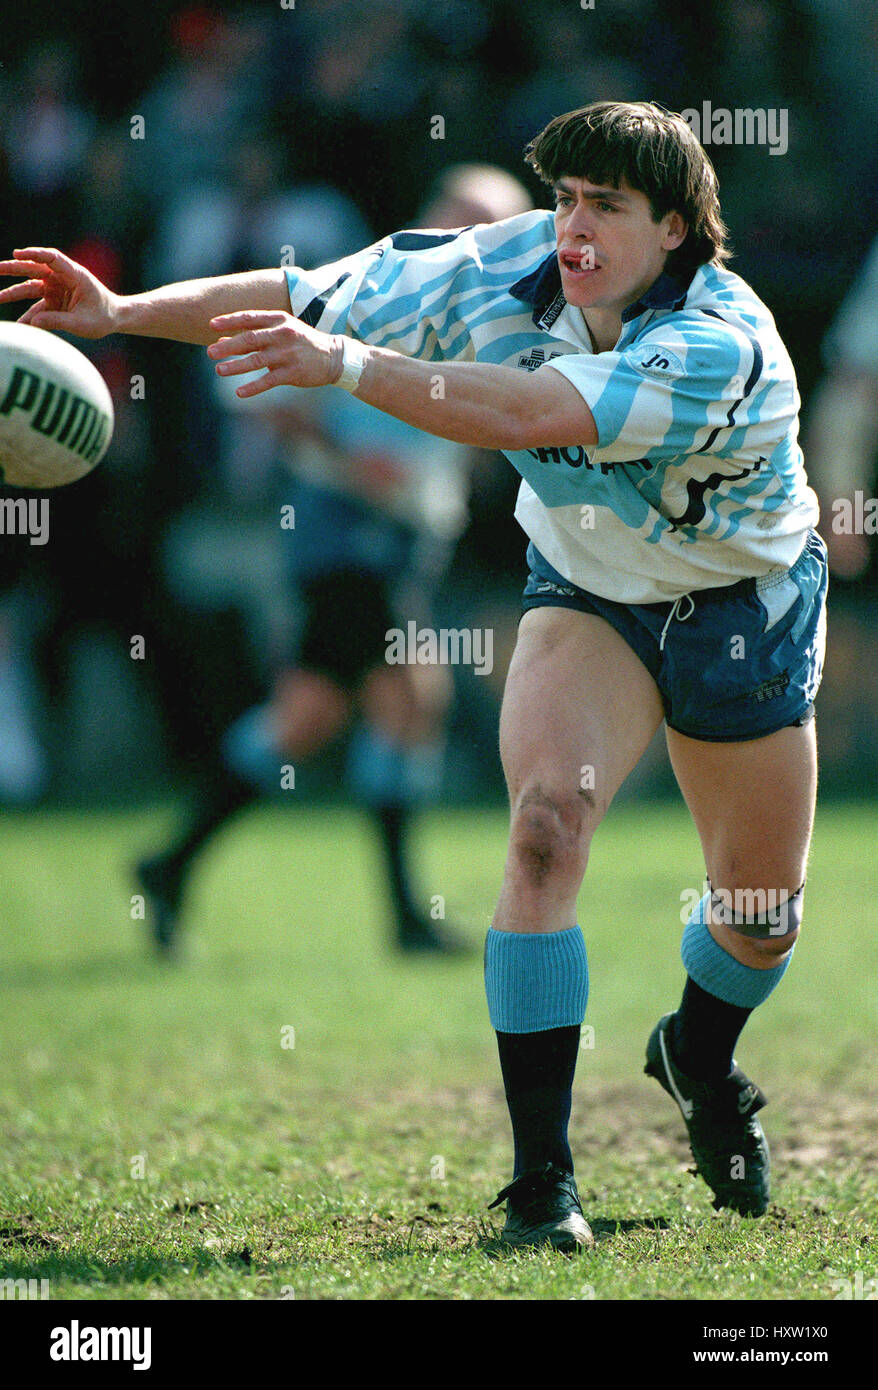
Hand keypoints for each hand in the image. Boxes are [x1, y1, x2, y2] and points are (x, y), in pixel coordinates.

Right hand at [0, 247, 119, 338]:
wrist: (114, 319)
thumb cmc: (103, 316)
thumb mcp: (82, 323)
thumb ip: (58, 321)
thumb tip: (34, 323)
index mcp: (74, 275)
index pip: (51, 258)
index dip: (34, 254)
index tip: (17, 254)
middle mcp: (62, 278)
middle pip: (34, 269)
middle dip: (14, 268)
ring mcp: (55, 289)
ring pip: (30, 287)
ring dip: (13, 292)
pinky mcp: (52, 302)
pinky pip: (36, 308)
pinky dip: (27, 316)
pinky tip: (18, 326)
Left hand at [207, 310, 344, 395]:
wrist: (334, 357)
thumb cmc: (302, 343)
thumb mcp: (282, 332)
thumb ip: (255, 334)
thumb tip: (223, 338)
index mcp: (279, 320)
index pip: (249, 318)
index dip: (229, 321)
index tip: (211, 325)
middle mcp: (282, 335)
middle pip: (250, 339)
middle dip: (228, 346)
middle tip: (210, 352)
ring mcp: (288, 354)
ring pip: (256, 360)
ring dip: (236, 366)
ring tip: (219, 370)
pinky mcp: (293, 373)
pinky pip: (269, 381)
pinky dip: (253, 387)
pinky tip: (240, 392)